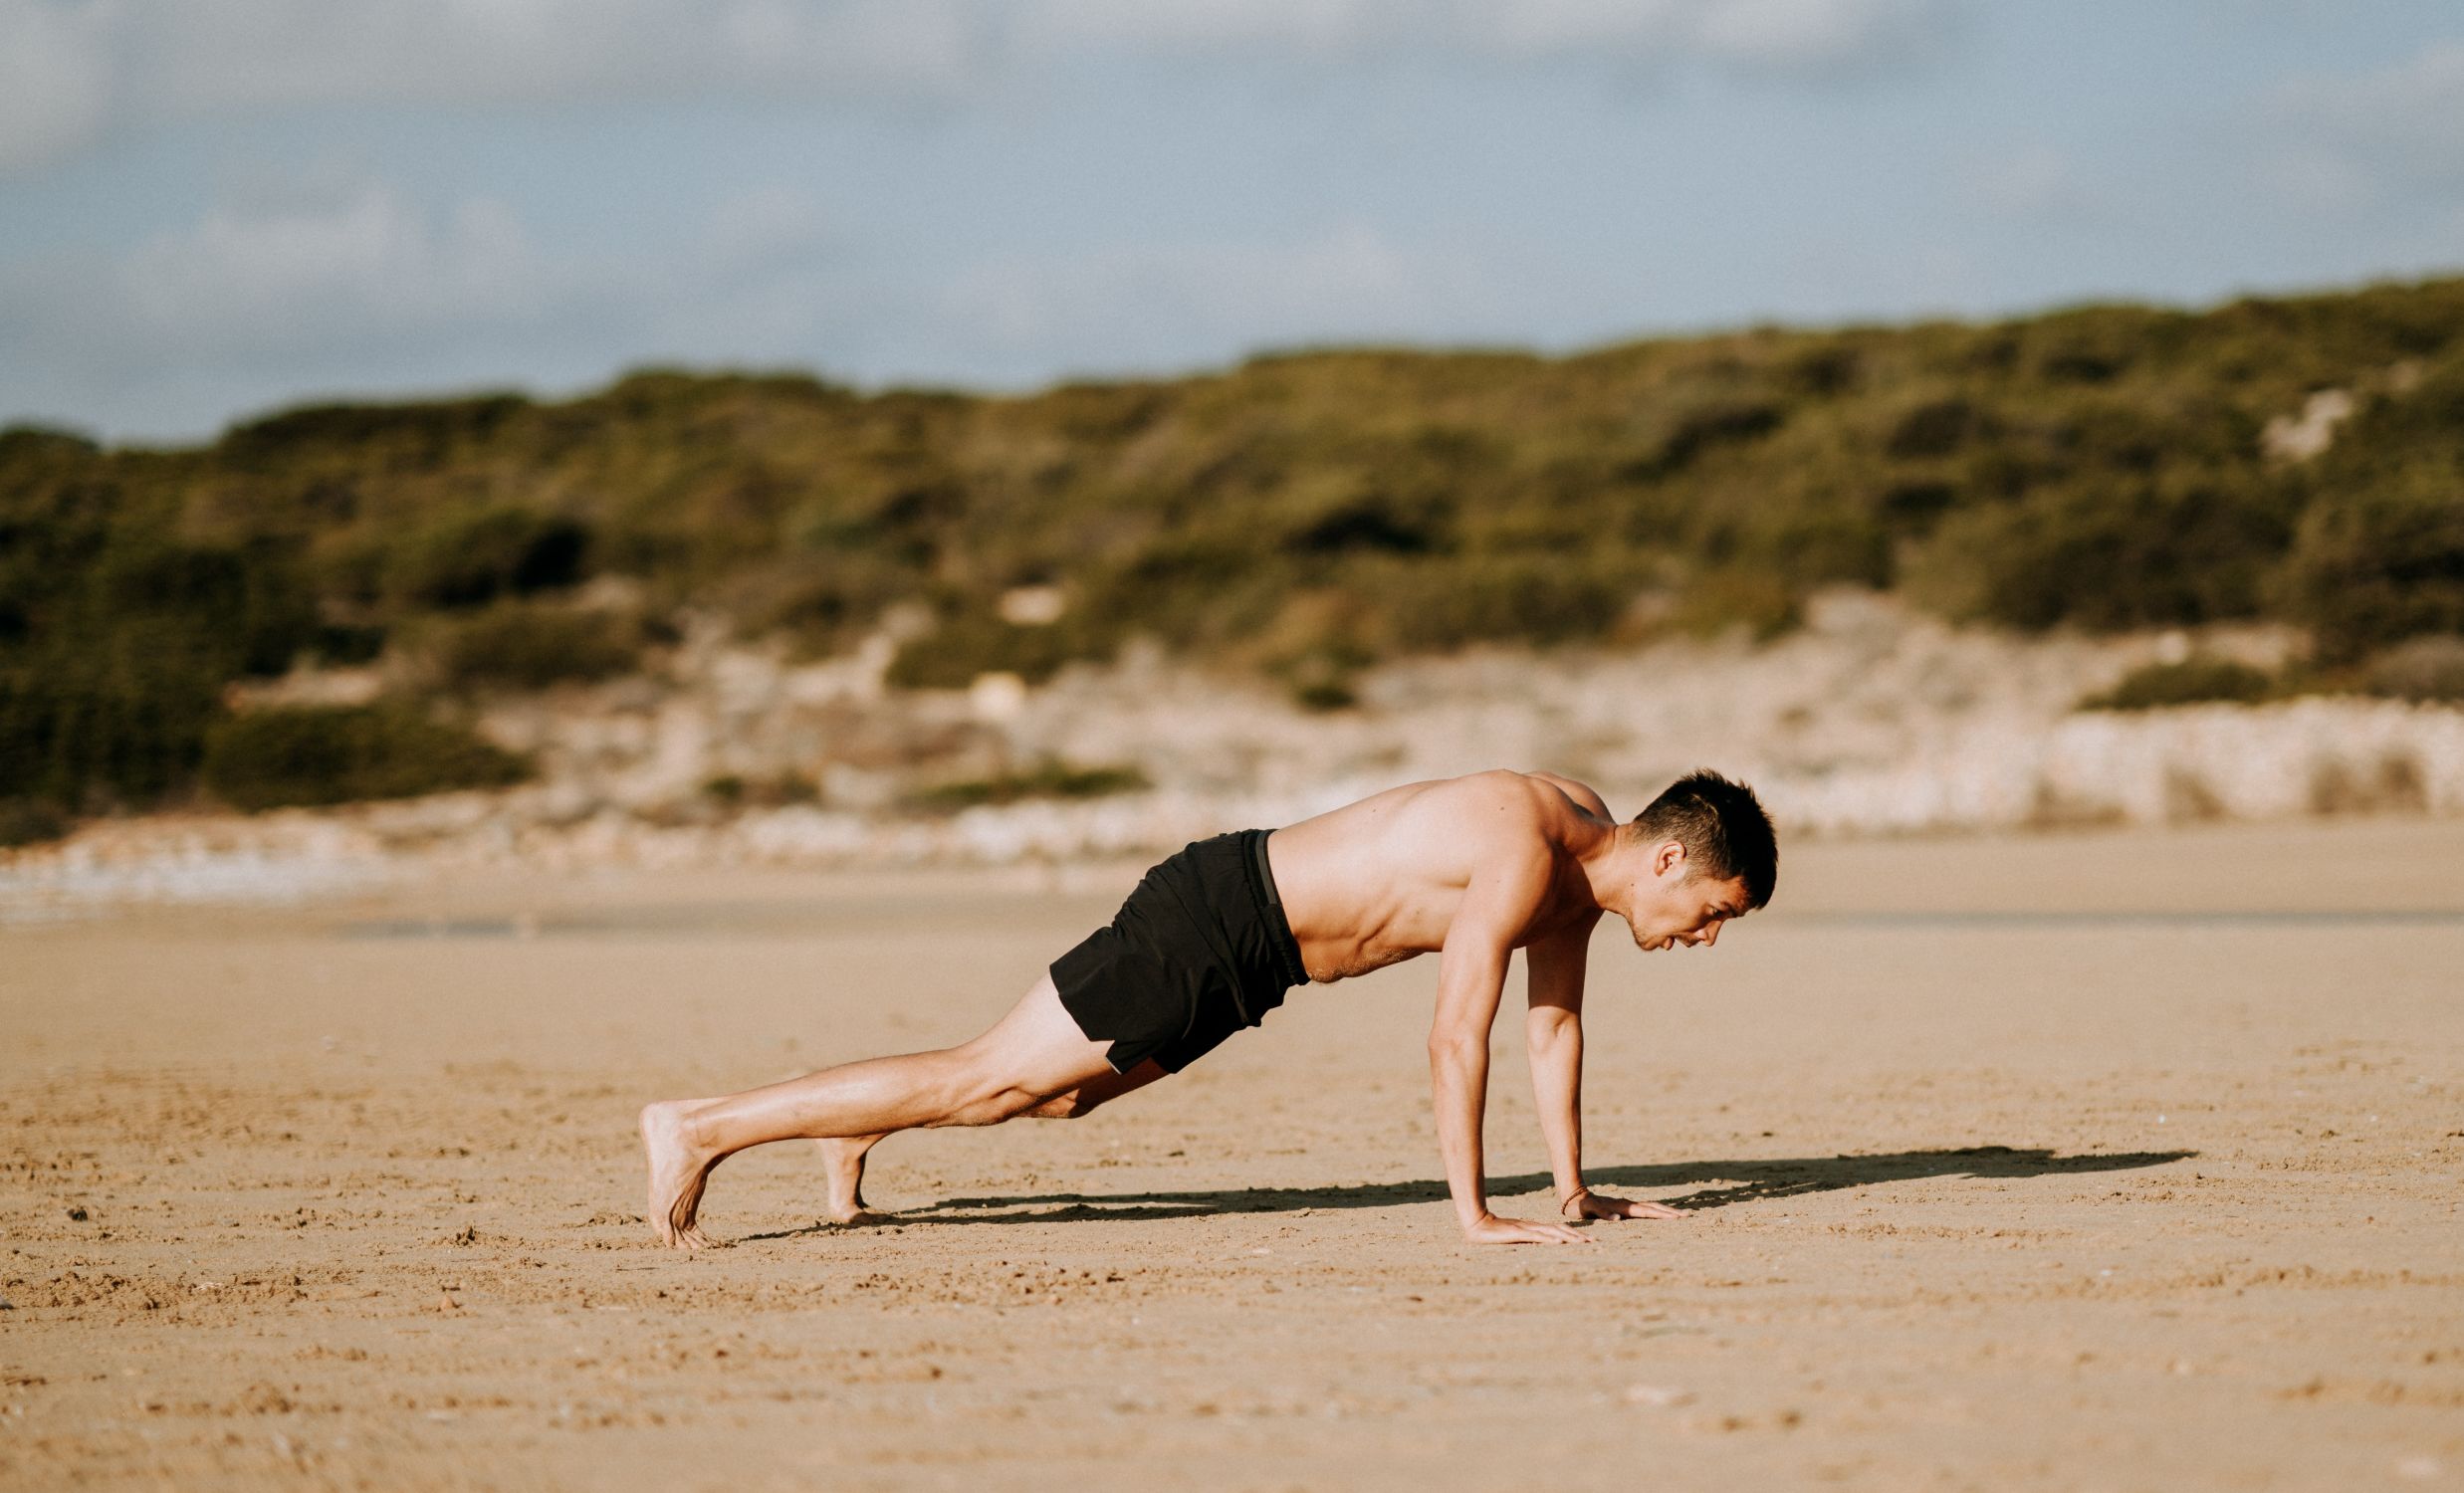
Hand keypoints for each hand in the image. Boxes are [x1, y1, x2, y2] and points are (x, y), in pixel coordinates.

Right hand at [1461, 1212, 1591, 1244]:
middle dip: (1578, 1236)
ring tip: (1583, 1243)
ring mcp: (1526, 1228)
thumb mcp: (1514, 1238)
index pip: (1559, 1230)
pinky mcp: (1518, 1232)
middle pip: (1560, 1230)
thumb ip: (1527, 1240)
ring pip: (1552, 1232)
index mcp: (1534, 1228)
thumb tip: (1541, 1246)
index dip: (1575, 1234)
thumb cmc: (1494, 1233)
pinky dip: (1550, 1238)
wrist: (1477, 1224)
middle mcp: (1534, 1226)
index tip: (1589, 1241)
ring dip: (1569, 1237)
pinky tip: (1559, 1242)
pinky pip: (1537, 1236)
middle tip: (1594, 1242)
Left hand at [1562, 1188, 1686, 1221]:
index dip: (1662, 1215)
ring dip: (1666, 1211)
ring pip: (1651, 1207)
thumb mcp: (1589, 1210)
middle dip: (1671, 1212)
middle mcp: (1628, 1205)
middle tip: (1688, 1215)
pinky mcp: (1626, 1208)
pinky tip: (1662, 1215)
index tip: (1678, 1218)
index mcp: (1623, 1207)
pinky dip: (1657, 1212)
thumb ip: (1603, 1214)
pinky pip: (1645, 1210)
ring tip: (1681, 1215)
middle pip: (1654, 1208)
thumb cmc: (1580, 1206)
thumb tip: (1618, 1219)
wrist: (1575, 1195)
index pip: (1647, 1212)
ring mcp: (1628, 1205)